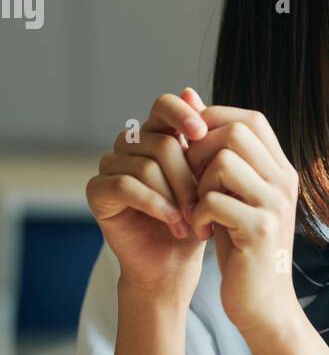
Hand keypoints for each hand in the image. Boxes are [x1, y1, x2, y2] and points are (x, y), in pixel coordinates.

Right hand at [86, 87, 209, 301]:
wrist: (174, 265)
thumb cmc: (194, 220)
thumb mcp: (206, 178)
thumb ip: (199, 140)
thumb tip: (190, 90)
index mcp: (157, 134)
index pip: (164, 105)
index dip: (183, 115)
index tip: (203, 135)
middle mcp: (131, 145)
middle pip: (161, 142)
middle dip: (188, 176)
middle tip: (205, 205)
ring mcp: (111, 166)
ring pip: (146, 165)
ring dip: (175, 196)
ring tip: (192, 221)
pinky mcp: (97, 191)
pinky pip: (126, 186)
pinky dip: (154, 204)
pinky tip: (173, 222)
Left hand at [183, 106, 301, 338]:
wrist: (263, 305)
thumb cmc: (243, 249)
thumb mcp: (231, 197)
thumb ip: (216, 155)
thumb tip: (188, 97)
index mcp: (281, 170)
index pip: (250, 119)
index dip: (214, 125)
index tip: (192, 153)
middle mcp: (285, 182)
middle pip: (236, 132)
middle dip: (200, 152)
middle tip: (191, 183)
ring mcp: (276, 205)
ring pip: (225, 161)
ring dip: (198, 184)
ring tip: (197, 210)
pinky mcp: (260, 231)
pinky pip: (216, 200)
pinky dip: (199, 214)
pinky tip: (202, 232)